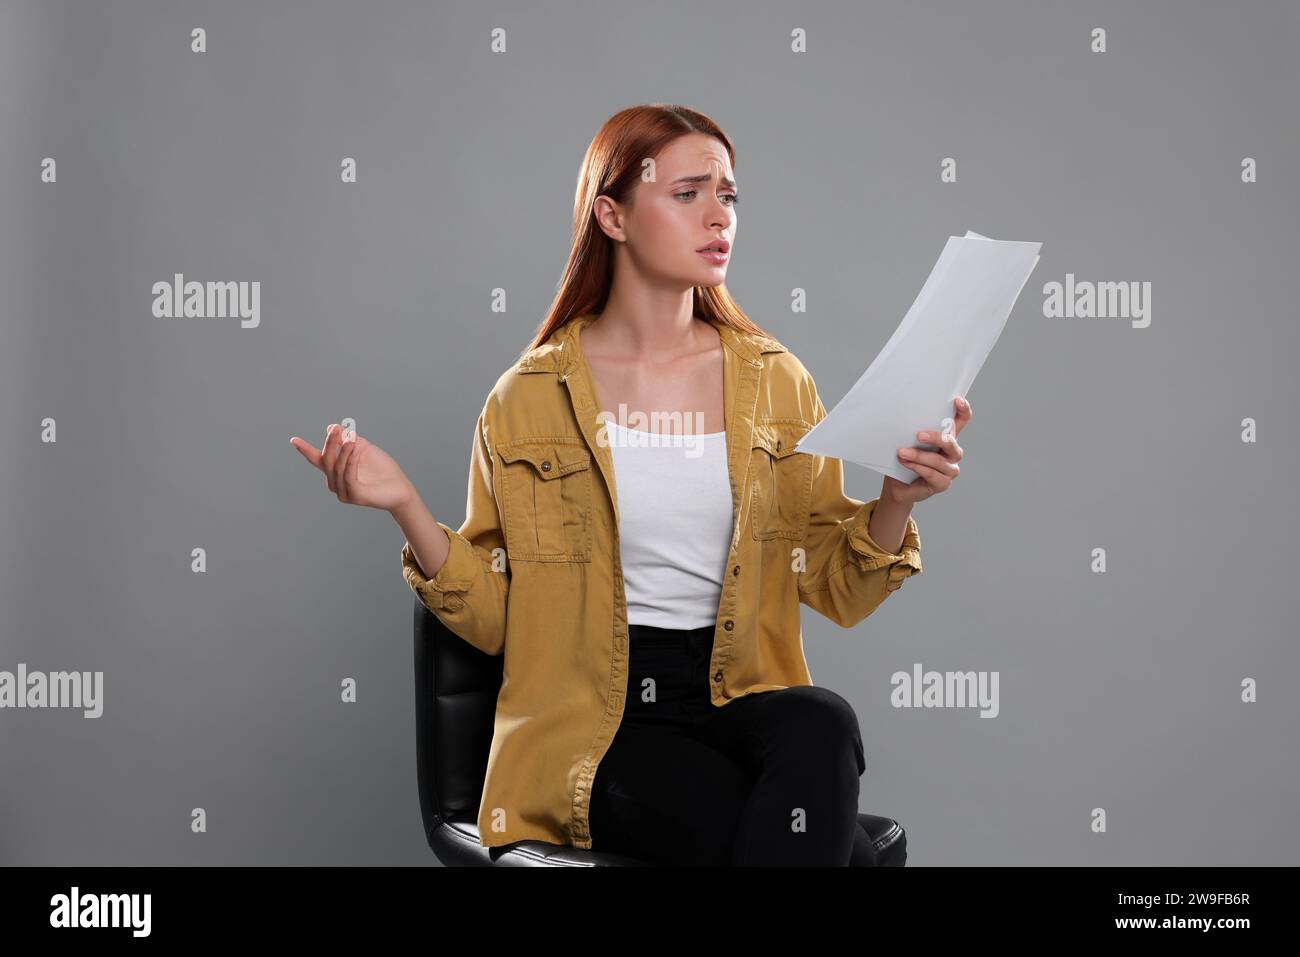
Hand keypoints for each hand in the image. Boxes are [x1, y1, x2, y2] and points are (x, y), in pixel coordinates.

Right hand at [290, 424, 414, 511]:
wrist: (400, 487)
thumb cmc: (382, 469)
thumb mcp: (364, 449)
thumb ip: (348, 440)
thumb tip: (332, 427)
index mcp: (336, 471)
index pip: (318, 460)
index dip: (305, 450)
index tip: (293, 440)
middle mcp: (336, 483)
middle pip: (326, 460)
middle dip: (330, 443)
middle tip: (336, 429)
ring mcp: (343, 492)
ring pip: (337, 467)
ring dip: (343, 451)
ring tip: (351, 437)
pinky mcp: (354, 496)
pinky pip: (348, 475)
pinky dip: (351, 461)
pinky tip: (356, 449)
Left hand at [882, 395, 969, 505]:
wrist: (897, 486)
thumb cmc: (904, 459)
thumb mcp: (907, 441)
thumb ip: (911, 429)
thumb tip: (902, 414)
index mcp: (947, 437)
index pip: (962, 421)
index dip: (963, 410)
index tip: (957, 400)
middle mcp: (952, 452)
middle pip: (950, 442)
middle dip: (935, 438)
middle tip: (918, 435)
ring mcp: (949, 469)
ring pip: (939, 460)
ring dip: (919, 456)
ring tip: (902, 453)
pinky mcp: (943, 484)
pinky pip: (933, 475)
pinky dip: (918, 468)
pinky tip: (907, 464)